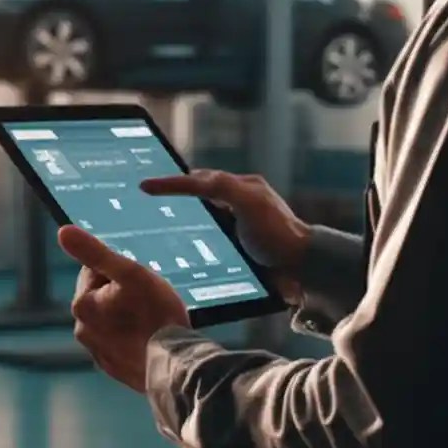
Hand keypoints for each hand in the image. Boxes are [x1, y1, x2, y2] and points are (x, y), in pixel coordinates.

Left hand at [58, 225, 189, 392]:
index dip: (120, 272)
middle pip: (102, 296)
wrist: (174, 365)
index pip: (95, 271)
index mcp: (82, 304)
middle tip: (148, 300)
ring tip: (152, 320)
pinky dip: (132, 338)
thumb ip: (96, 252)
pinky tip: (150, 338)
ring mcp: (98, 352)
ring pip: (111, 320)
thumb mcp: (130, 273)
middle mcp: (83, 329)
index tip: (139, 282)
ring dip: (126, 316)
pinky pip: (120, 343)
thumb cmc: (156, 315)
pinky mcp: (114, 368)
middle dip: (122, 294)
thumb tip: (63, 232)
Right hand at [141, 170, 310, 303]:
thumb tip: (193, 178)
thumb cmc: (279, 233)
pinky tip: (181, 252)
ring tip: (157, 226)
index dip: (171, 182)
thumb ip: (222, 186)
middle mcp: (240, 205)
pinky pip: (210, 242)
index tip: (144, 187)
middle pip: (199, 195)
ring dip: (182, 221)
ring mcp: (240, 228)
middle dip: (175, 196)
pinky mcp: (240, 250)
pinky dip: (192, 242)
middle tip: (147, 199)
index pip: (200, 179)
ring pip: (203, 219)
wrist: (302, 269)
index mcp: (243, 188)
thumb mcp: (249, 202)